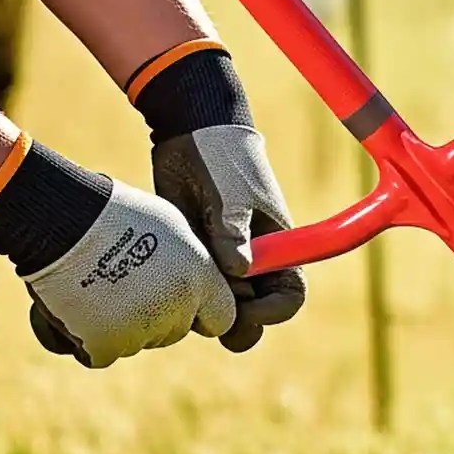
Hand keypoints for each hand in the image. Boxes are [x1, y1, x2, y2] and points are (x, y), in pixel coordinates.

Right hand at [0, 137, 234, 367]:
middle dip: (156, 314)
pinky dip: (89, 338)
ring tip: (97, 284)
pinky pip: (102, 353)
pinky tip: (79, 307)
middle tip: (124, 280)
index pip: (221, 319)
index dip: (200, 311)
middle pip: (174, 331)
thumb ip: (194, 266)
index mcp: (199, 281)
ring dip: (120, 324)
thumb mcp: (173, 228)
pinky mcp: (105, 347)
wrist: (60, 221)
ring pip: (137, 342)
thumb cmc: (115, 215)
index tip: (180, 299)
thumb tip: (197, 288)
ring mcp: (141, 332)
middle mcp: (177, 311)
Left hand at [129, 41, 305, 352]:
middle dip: (233, 321)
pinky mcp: (192, 257)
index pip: (288, 298)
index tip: (244, 303)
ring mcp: (221, 263)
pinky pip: (188, 289)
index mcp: (280, 250)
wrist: (189, 132)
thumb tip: (240, 273)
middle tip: (208, 306)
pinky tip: (164, 274)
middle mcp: (254, 264)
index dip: (271, 311)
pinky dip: (178, 291)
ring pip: (216, 307)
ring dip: (201, 305)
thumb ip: (233, 234)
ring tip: (184, 276)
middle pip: (252, 315)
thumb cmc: (225, 160)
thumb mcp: (232, 195)